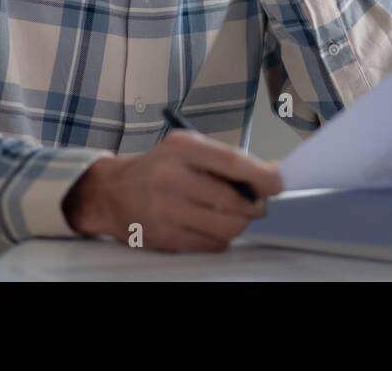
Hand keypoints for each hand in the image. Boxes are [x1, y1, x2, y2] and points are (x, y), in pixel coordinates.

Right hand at [65, 131, 283, 251]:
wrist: (113, 193)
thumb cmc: (160, 167)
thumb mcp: (187, 148)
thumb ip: (226, 159)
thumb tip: (272, 173)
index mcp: (182, 148)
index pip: (231, 162)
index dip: (261, 176)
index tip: (279, 183)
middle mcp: (172, 178)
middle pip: (234, 201)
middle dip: (255, 205)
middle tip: (258, 203)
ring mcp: (168, 210)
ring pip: (228, 227)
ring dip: (241, 223)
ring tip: (235, 213)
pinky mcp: (167, 236)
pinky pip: (213, 244)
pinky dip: (222, 236)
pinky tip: (212, 224)